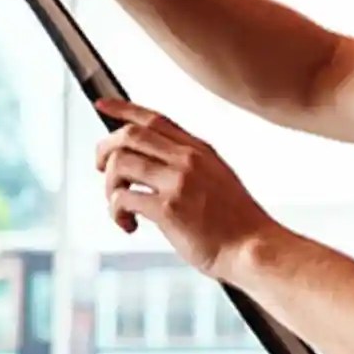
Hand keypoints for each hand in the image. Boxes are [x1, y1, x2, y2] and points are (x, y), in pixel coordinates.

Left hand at [94, 98, 281, 280]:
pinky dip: (116, 212)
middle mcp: (187, 159)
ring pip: (120, 164)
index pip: (154, 118)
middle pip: (130, 136)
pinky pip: (124, 199)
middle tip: (100, 168)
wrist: (253, 249)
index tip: (102, 105)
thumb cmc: (236, 222)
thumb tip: (151, 162)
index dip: (123, 108)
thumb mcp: (217, 178)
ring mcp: (178, 182)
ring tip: (118, 206)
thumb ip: (189, 165)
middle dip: (104, 149)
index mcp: (199, 150)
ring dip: (109, 185)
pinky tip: (129, 224)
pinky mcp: (169, 209)